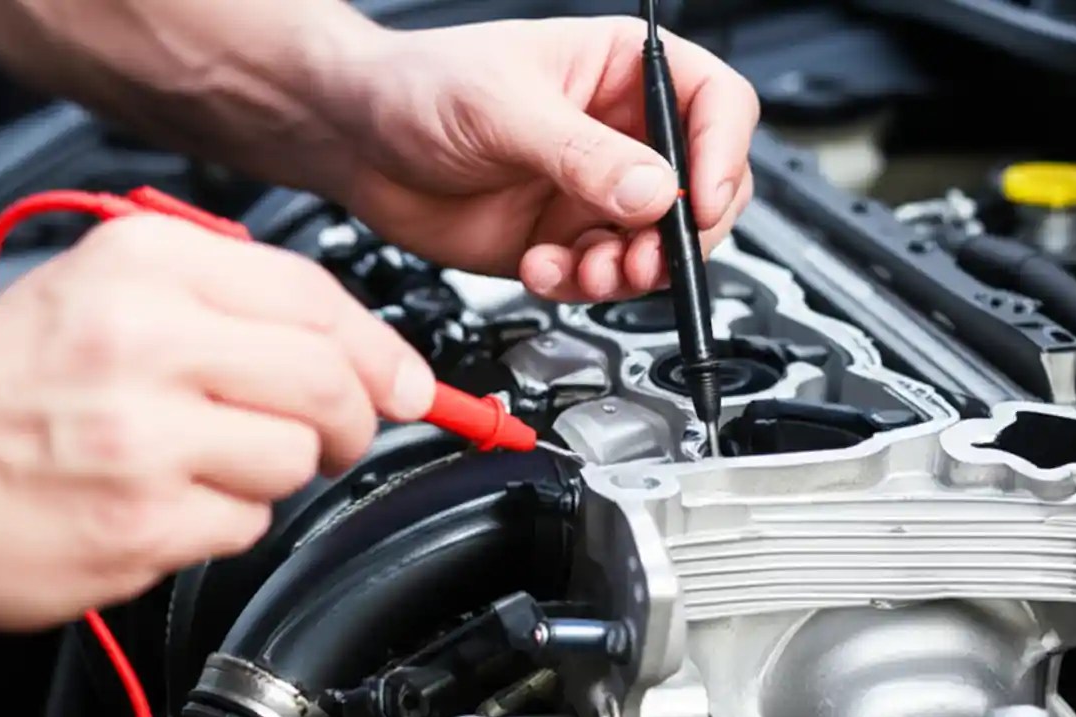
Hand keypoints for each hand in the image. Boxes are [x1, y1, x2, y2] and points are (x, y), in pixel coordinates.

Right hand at [0, 216, 433, 629]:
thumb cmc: (7, 381)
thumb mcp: (108, 289)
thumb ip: (238, 303)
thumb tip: (366, 352)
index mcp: (144, 265)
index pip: (315, 297)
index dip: (379, 348)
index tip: (405, 381)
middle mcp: (144, 339)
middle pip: (329, 381)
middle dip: (353, 417)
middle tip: (332, 431)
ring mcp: (142, 436)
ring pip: (295, 459)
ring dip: (274, 470)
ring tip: (204, 458)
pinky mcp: (139, 521)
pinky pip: (247, 524)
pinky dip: (227, 517)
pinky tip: (167, 498)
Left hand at [317, 16, 758, 302]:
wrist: (354, 142)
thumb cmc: (420, 86)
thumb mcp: (504, 107)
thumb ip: (582, 154)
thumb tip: (655, 192)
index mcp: (622, 73)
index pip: (714, 106)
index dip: (721, 155)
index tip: (699, 200)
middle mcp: (618, 135)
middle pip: (700, 189)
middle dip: (680, 233)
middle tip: (643, 254)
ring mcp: (593, 192)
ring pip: (657, 245)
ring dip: (630, 270)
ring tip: (589, 268)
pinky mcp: (563, 239)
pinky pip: (602, 277)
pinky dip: (580, 285)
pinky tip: (542, 267)